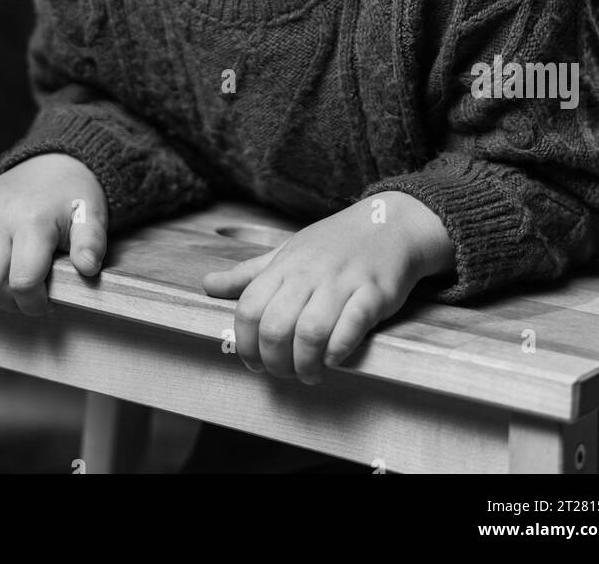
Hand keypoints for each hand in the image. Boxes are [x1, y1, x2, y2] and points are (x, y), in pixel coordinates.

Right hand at [0, 153, 108, 316]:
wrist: (56, 160)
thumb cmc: (74, 194)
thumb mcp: (91, 216)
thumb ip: (91, 243)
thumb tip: (88, 268)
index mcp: (32, 221)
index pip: (23, 281)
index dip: (34, 304)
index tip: (47, 302)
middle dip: (8, 302)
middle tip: (27, 298)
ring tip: (4, 290)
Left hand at [202, 191, 453, 384]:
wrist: (391, 224)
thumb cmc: (334, 243)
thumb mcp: (287, 252)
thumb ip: (249, 274)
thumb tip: (207, 285)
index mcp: (284, 265)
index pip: (249, 308)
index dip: (245, 344)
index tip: (254, 363)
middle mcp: (309, 272)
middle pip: (275, 326)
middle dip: (274, 361)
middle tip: (283, 373)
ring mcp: (342, 281)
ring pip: (311, 331)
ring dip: (305, 364)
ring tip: (309, 374)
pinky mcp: (374, 292)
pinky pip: (351, 325)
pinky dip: (338, 350)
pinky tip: (334, 359)